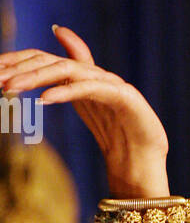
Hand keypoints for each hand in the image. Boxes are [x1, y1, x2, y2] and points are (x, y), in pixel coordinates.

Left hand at [0, 27, 169, 195]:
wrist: (144, 162)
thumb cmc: (117, 137)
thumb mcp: (85, 108)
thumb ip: (67, 86)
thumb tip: (51, 68)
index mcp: (84, 78)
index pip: (45, 59)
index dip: (19, 61)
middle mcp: (97, 76)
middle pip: (54, 61)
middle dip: (23, 68)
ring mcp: (112, 85)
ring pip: (70, 70)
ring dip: (38, 76)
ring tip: (13, 87)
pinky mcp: (125, 97)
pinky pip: (91, 88)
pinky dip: (67, 91)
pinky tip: (44, 98)